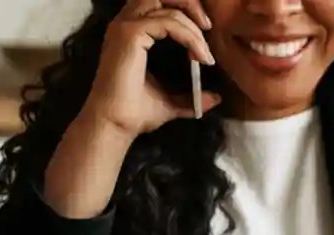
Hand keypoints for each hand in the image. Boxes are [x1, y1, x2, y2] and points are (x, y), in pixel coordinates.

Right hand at [82, 0, 219, 137]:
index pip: (160, 4)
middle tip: (208, 27)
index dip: (187, 15)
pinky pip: (169, 23)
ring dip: (193, 25)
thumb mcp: (172, 101)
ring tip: (205, 53)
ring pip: (168, 6)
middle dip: (190, 5)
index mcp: (133, 31)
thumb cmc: (136, 112)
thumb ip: (192, 96)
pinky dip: (190, 37)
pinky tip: (200, 57)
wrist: (117, 124)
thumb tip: (216, 97)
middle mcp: (127, 23)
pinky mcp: (130, 34)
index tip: (204, 45)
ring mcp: (126, 26)